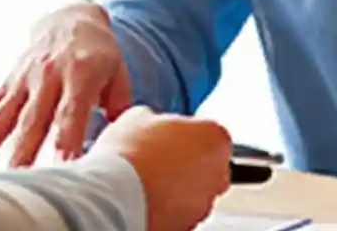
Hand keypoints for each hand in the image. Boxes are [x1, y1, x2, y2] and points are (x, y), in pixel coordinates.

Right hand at [0, 3, 133, 167]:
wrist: (71, 19)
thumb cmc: (100, 53)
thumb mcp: (118, 72)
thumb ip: (119, 106)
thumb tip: (122, 138)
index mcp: (80, 75)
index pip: (71, 113)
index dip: (67, 140)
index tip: (64, 167)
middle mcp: (48, 77)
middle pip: (33, 120)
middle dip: (24, 150)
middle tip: (17, 178)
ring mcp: (24, 81)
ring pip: (3, 118)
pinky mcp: (7, 85)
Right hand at [90, 106, 231, 230]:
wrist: (116, 197)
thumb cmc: (131, 157)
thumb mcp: (139, 116)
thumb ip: (157, 119)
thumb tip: (150, 122)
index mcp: (215, 137)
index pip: (207, 132)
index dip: (183, 134)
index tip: (167, 136)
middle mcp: (219, 173)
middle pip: (206, 164)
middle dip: (184, 162)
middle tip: (155, 157)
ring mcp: (205, 202)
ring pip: (194, 191)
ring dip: (176, 186)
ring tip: (145, 179)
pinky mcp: (189, 225)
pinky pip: (180, 211)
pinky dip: (167, 206)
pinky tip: (145, 197)